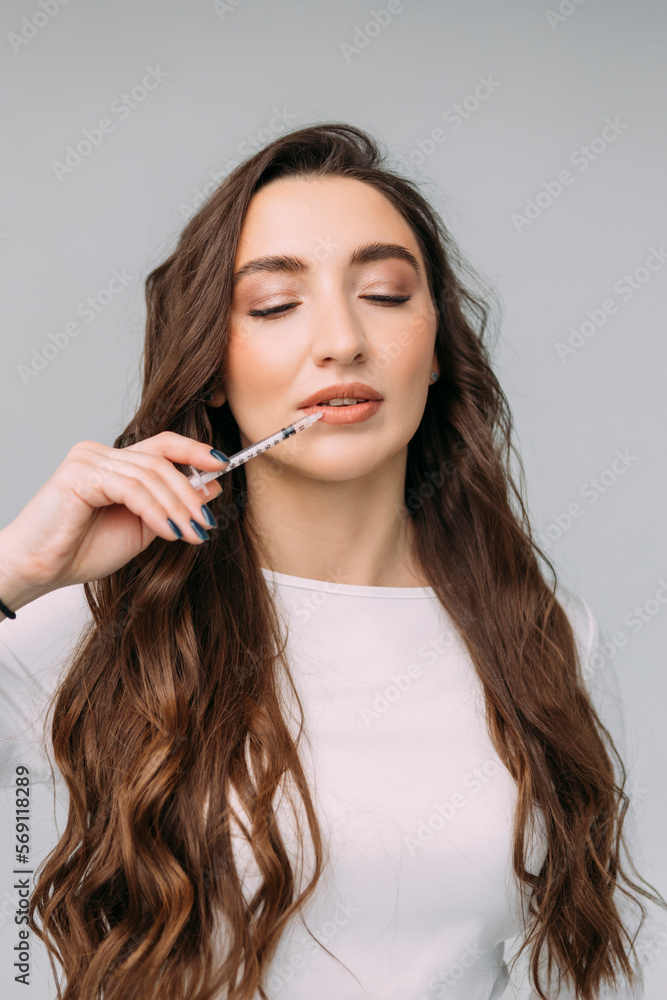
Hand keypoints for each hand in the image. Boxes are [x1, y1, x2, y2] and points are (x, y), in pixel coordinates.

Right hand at [0, 432, 228, 601]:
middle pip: (160, 461)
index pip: (162, 444)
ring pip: (150, 475)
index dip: (195, 450)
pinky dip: (156, 511)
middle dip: (190, 493)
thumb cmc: (80, 551)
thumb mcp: (142, 528)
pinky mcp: (79, 474)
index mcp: (114, 462)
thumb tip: (210, 486)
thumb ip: (171, 506)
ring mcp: (88, 459)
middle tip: (208, 522)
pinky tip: (170, 531)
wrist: (38, 570)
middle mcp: (100, 453)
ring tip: (193, 534)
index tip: (224, 464)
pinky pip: (131, 489)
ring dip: (178, 507)